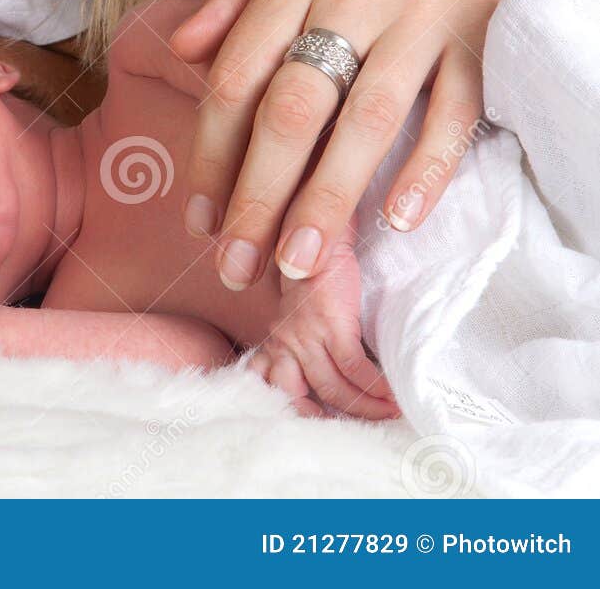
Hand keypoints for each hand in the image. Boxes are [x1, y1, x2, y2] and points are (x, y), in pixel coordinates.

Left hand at [172, 0, 599, 290]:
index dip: (213, 151)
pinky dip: (427, 167)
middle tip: (237, 264)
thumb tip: (183, 47)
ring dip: (329, 197)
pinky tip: (399, 221)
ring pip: (366, 117)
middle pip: (293, 105)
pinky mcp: (478, 39)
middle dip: (258, 193)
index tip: (198, 218)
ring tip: (300, 262)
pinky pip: (452, 111)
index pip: (239, 73)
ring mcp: (419, 16)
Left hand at [250, 228, 399, 421]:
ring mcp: (304, 333)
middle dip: (340, 417)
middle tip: (370, 425)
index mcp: (276, 343)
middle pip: (307, 398)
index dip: (301, 415)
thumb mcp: (303, 320)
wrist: (324, 240)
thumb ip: (308, 348)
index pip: (276, 391)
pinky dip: (374, 386)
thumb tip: (336, 383)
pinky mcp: (329, 324)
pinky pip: (353, 368)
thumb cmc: (318, 282)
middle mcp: (283, 342)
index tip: (330, 428)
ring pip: (332, 388)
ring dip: (365, 406)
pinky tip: (392, 393)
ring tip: (391, 412)